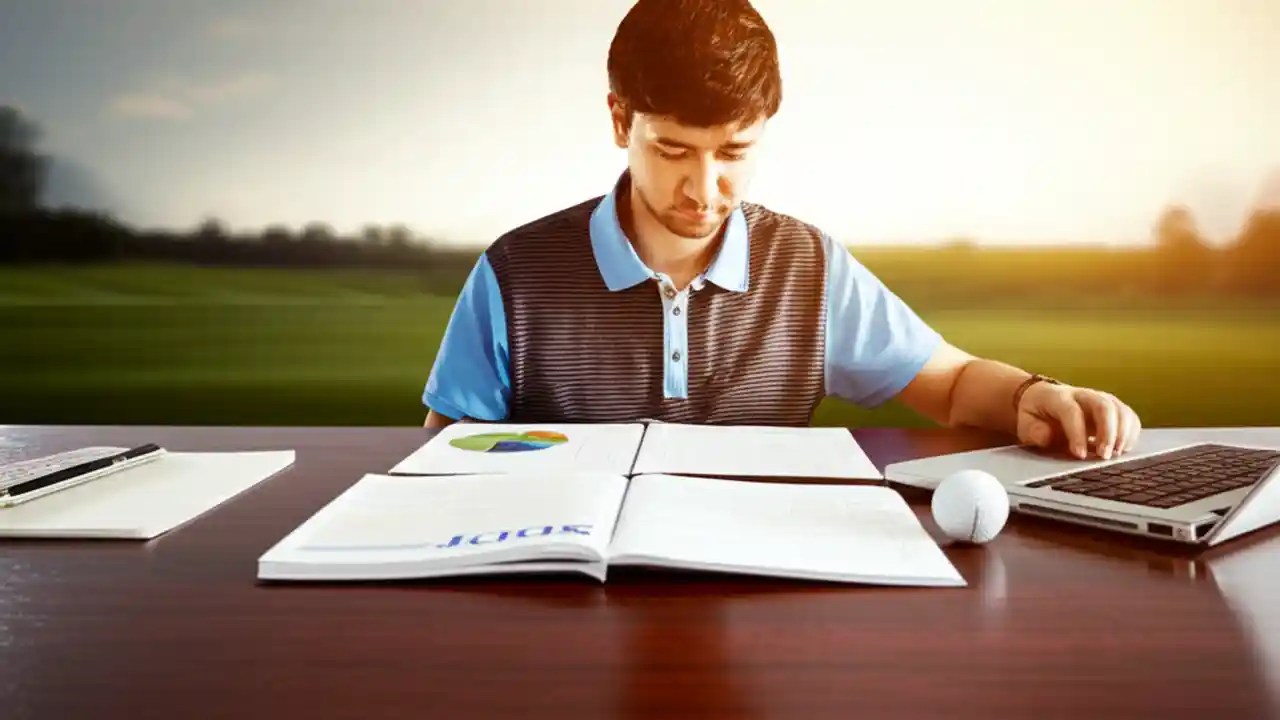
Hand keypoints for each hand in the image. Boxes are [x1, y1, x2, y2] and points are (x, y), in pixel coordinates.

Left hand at [1016, 382, 1141, 459]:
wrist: (1042, 398)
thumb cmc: (1035, 414)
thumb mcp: (1026, 423)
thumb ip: (1034, 431)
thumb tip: (1047, 437)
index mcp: (1058, 397)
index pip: (1072, 412)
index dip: (1077, 434)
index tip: (1080, 455)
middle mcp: (1083, 395)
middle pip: (1103, 406)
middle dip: (1108, 432)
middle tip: (1105, 456)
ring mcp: (1100, 399)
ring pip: (1120, 409)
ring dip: (1123, 433)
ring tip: (1117, 454)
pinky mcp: (1113, 408)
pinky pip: (1129, 416)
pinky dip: (1131, 433)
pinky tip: (1124, 448)